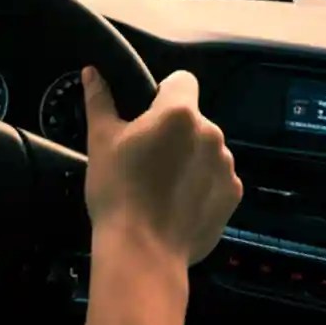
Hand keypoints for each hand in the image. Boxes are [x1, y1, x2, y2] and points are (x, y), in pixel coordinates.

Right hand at [82, 67, 241, 265]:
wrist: (142, 252)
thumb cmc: (117, 191)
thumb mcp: (101, 141)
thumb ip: (100, 100)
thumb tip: (92, 72)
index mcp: (179, 113)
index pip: (182, 81)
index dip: (163, 93)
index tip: (145, 118)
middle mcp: (211, 133)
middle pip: (193, 118)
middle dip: (174, 131)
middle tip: (146, 159)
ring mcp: (226, 166)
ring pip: (206, 148)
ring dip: (190, 157)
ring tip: (161, 186)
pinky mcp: (233, 195)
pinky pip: (216, 178)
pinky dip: (201, 185)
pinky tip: (178, 204)